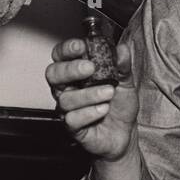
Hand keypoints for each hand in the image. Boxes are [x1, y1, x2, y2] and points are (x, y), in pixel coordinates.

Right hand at [46, 38, 139, 161]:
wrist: (125, 133)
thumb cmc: (119, 106)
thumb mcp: (126, 82)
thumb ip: (122, 65)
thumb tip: (122, 50)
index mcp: (76, 73)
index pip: (61, 56)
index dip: (67, 49)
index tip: (80, 46)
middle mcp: (68, 88)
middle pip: (53, 74)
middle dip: (70, 69)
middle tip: (90, 68)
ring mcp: (68, 108)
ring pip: (66, 98)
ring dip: (89, 94)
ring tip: (108, 93)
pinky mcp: (73, 126)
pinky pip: (72, 119)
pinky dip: (89, 113)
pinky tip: (102, 110)